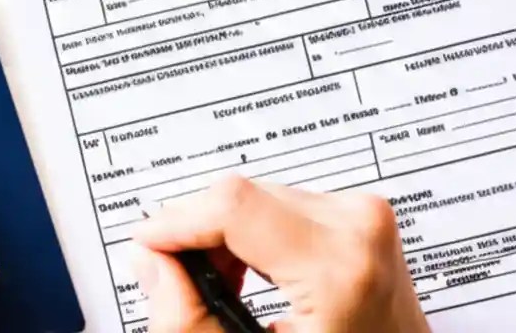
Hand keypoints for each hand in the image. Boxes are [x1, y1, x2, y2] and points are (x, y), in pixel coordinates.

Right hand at [133, 177, 428, 332]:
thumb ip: (189, 318)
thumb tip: (152, 259)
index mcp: (339, 268)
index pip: (233, 205)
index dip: (177, 221)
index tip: (150, 244)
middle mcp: (359, 226)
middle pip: (241, 197)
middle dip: (200, 235)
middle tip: (187, 282)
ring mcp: (365, 214)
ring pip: (258, 197)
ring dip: (227, 236)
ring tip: (228, 286)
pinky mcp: (362, 212)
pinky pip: (284, 202)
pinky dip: (256, 233)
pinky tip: (255, 273)